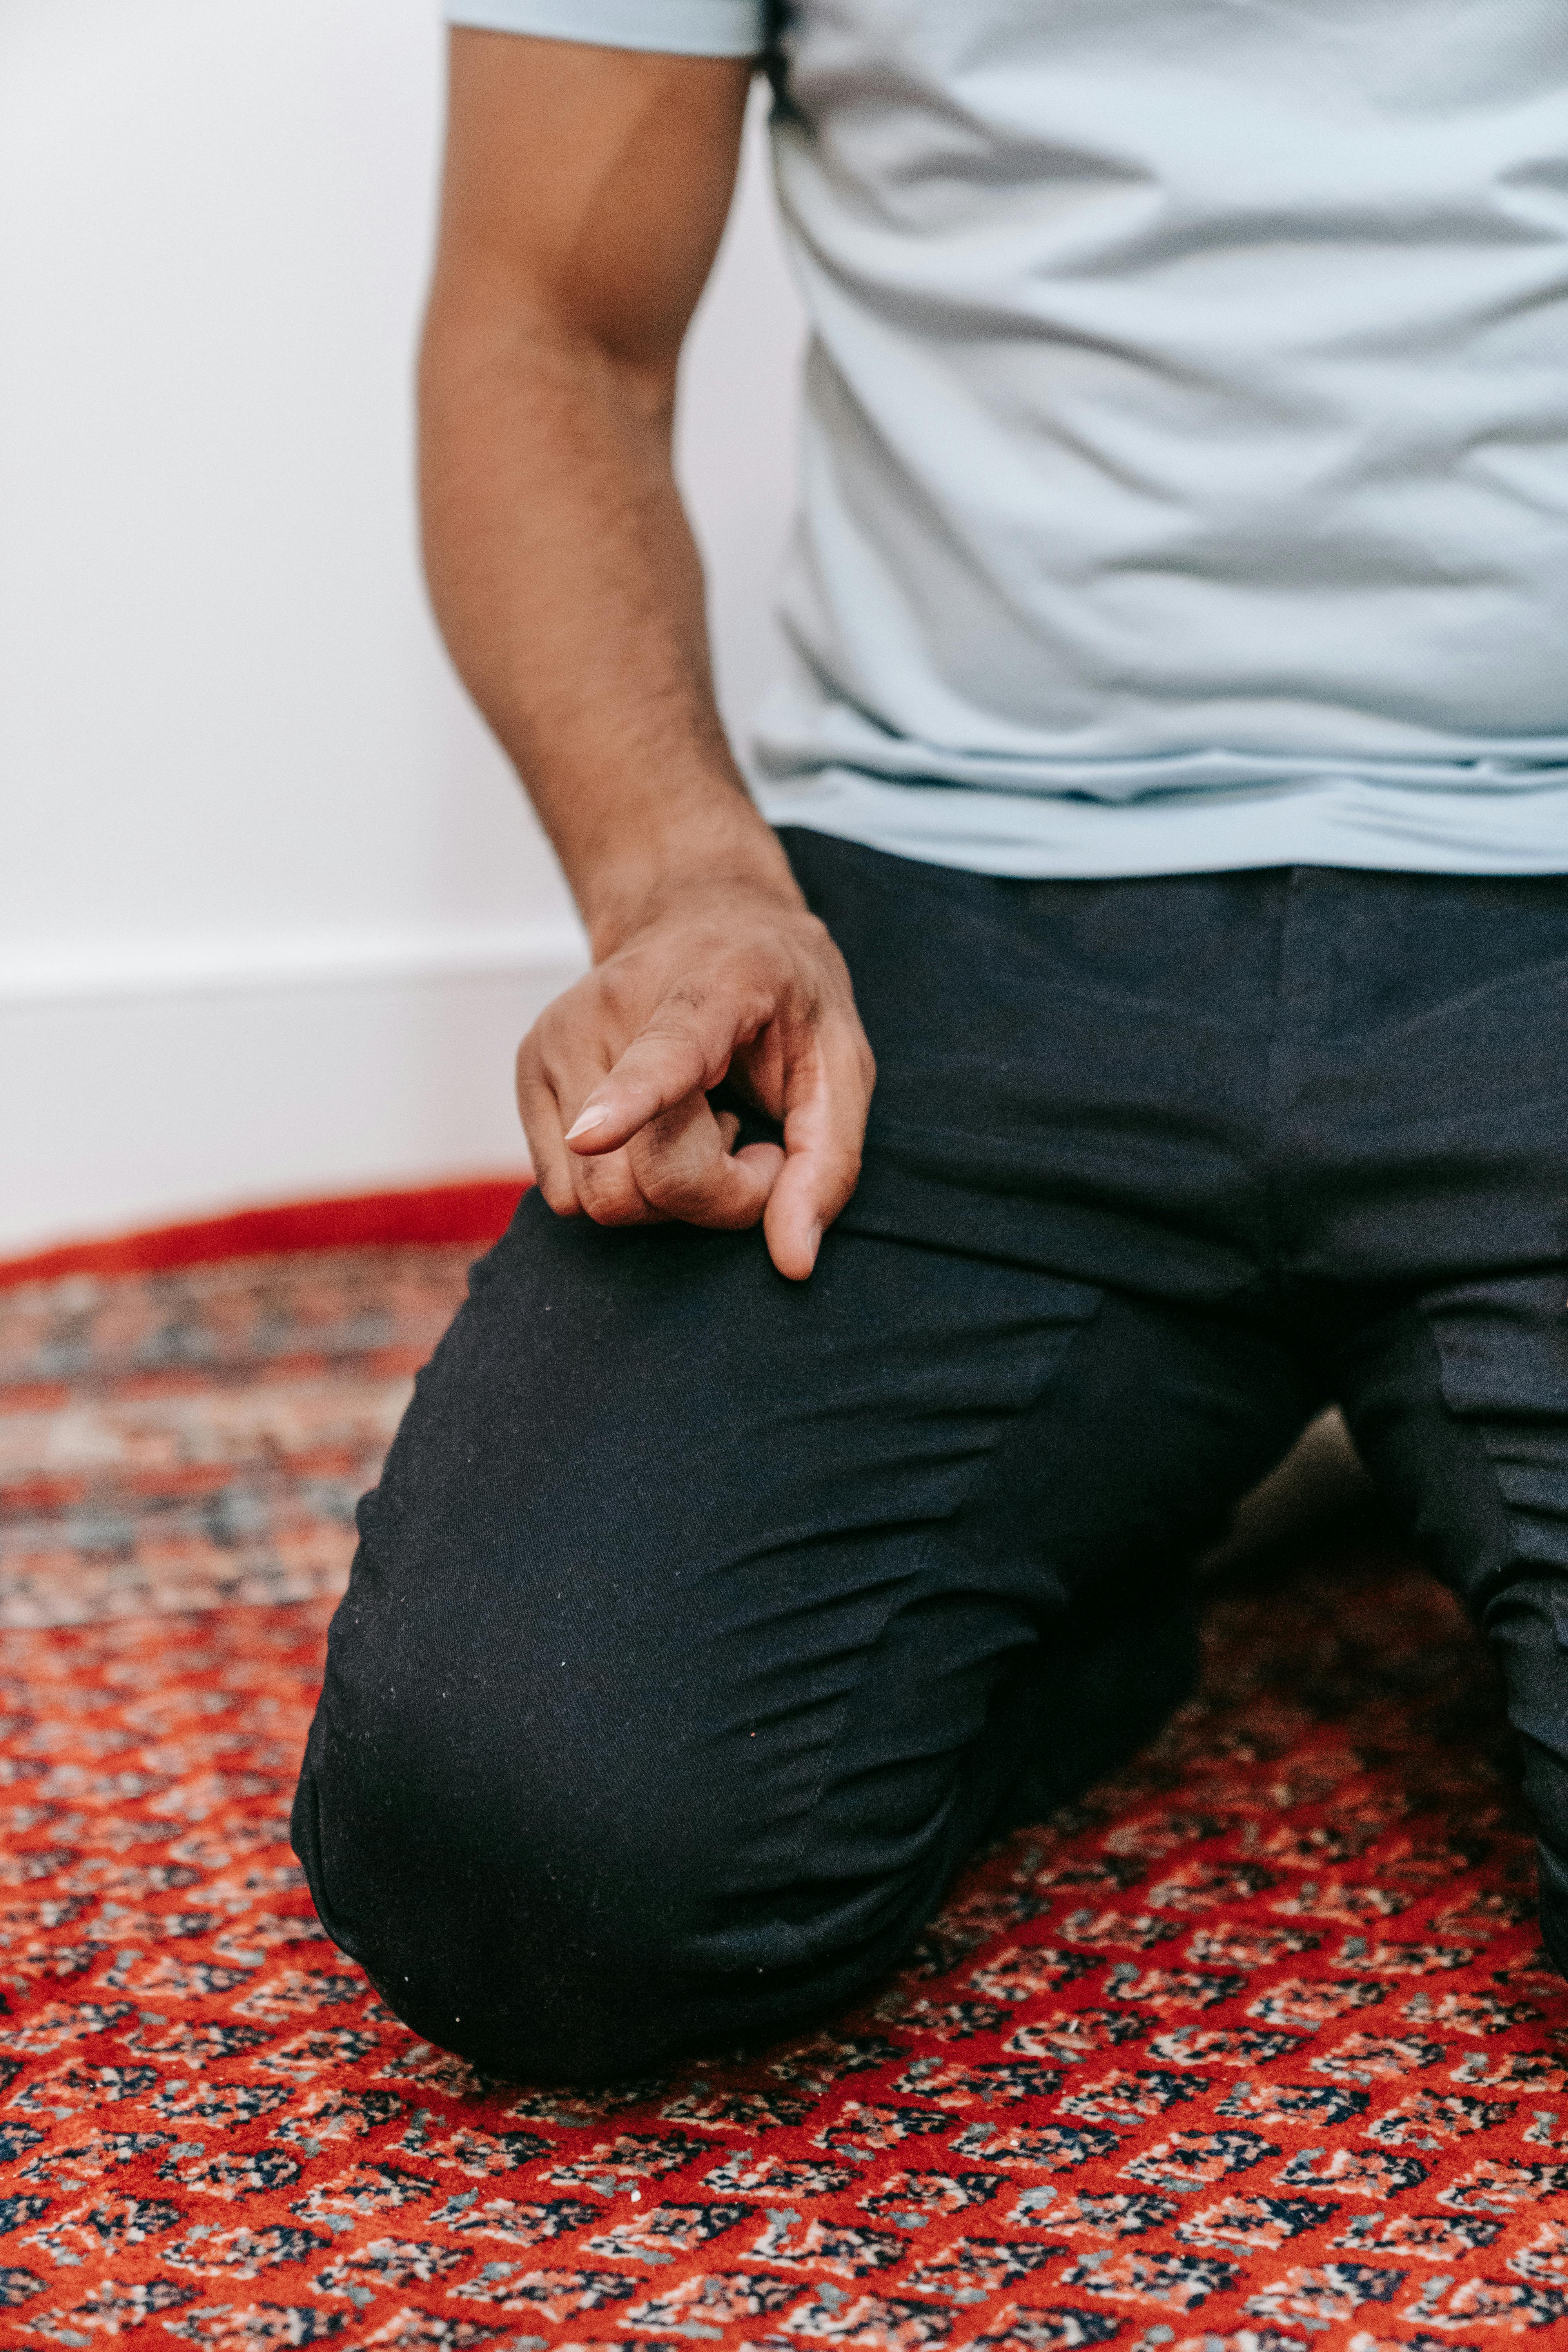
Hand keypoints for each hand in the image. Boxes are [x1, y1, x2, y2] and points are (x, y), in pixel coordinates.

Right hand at [516, 871, 874, 1279]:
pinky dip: (621, 1186)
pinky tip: (659, 1131)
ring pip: (593, 1198)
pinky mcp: (528, 1070)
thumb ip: (828, 1162)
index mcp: (705, 989)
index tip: (594, 1134)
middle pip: (634, 1176)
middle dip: (710, 1198)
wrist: (701, 915)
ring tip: (701, 1127)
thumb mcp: (841, 1061)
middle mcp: (609, 1008)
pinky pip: (565, 1193)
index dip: (628, 1101)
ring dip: (663, 1198)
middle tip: (747, 1142)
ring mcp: (556, 1039)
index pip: (663, 1054)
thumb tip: (793, 1262)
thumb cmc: (781, 992)